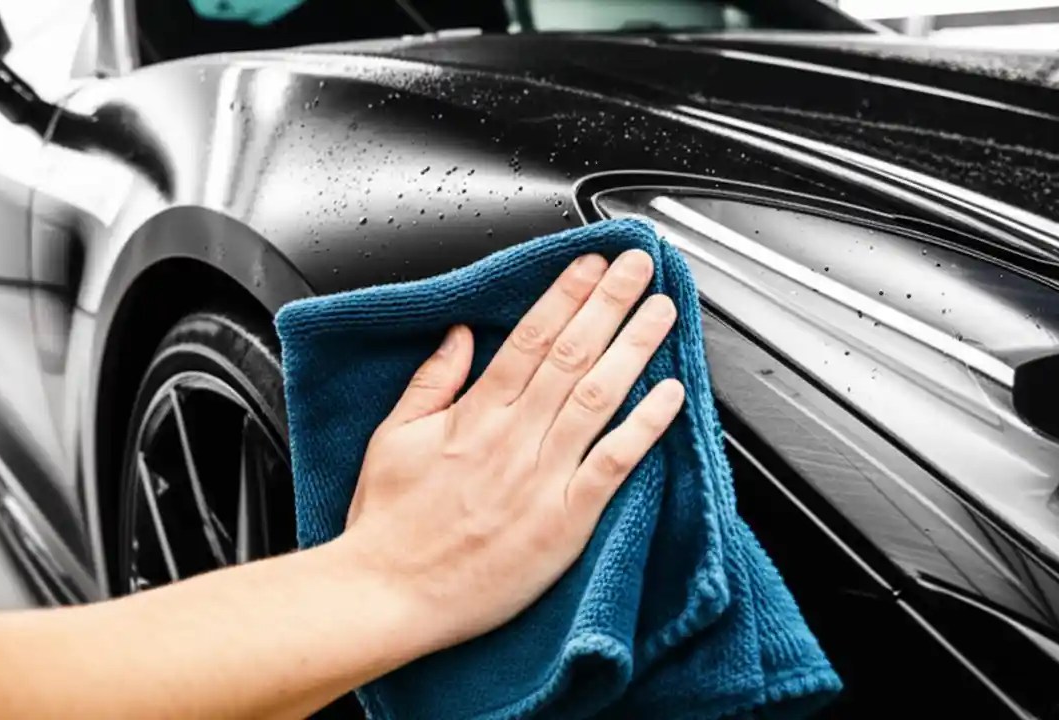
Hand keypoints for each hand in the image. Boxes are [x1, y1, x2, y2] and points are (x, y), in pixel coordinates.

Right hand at [337, 250, 684, 654]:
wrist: (389, 596)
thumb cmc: (390, 525)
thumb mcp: (393, 438)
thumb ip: (431, 382)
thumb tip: (459, 335)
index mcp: (474, 416)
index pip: (531, 339)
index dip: (566, 296)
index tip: (592, 264)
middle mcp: (513, 439)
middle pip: (572, 355)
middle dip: (610, 303)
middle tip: (640, 266)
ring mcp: (542, 479)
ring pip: (599, 397)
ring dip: (635, 348)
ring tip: (662, 311)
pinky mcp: (565, 523)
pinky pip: (613, 465)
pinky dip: (643, 427)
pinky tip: (669, 395)